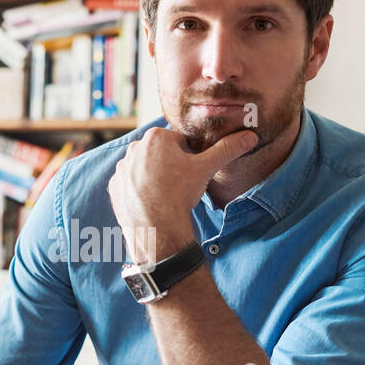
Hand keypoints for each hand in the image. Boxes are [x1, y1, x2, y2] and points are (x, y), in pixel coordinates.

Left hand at [107, 126, 257, 261]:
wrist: (155, 228)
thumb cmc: (179, 194)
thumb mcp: (205, 169)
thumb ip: (227, 150)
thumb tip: (250, 136)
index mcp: (156, 137)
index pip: (180, 143)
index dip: (190, 158)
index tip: (191, 173)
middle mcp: (134, 148)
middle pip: (162, 154)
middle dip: (172, 167)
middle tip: (180, 186)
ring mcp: (122, 168)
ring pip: (146, 169)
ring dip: (156, 178)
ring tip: (166, 196)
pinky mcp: (115, 186)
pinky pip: (132, 184)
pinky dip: (141, 191)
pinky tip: (151, 202)